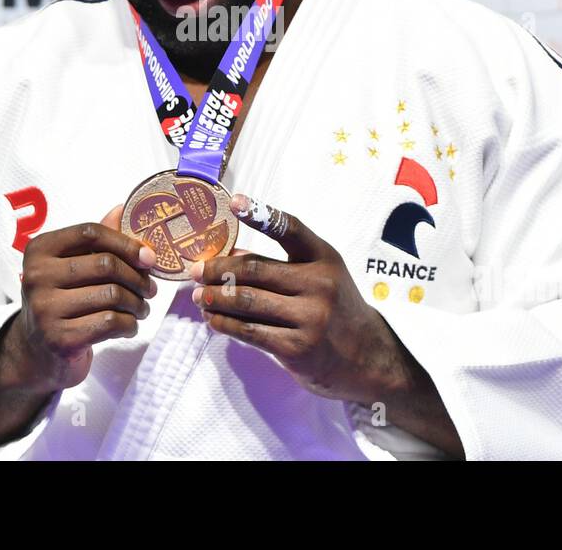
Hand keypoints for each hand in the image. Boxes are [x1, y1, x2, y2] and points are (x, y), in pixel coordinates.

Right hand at [7, 205, 157, 392]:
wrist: (38, 352)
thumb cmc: (62, 300)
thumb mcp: (72, 266)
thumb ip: (96, 240)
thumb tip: (122, 208)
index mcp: (39, 249)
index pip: (90, 232)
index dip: (126, 242)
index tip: (149, 257)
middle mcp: (36, 276)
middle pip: (105, 265)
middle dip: (138, 277)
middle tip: (149, 289)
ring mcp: (45, 309)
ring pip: (112, 295)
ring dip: (138, 304)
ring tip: (141, 309)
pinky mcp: (59, 339)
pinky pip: (111, 322)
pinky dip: (130, 325)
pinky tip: (129, 326)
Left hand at [191, 194, 409, 405]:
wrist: (366, 357)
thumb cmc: (334, 308)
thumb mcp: (319, 277)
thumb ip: (280, 264)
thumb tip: (229, 254)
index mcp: (325, 258)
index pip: (290, 229)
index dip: (261, 213)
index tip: (235, 202)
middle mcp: (320, 284)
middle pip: (255, 269)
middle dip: (217, 269)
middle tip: (195, 271)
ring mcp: (310, 317)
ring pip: (247, 301)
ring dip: (214, 297)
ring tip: (197, 296)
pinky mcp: (297, 348)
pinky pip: (249, 332)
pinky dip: (224, 324)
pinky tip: (212, 319)